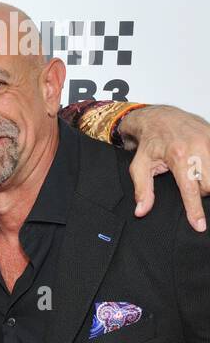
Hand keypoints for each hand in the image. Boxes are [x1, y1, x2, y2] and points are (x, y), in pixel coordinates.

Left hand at [121, 105, 209, 231]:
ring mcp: (209, 140)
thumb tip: (141, 211)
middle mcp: (198, 146)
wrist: (160, 117)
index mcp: (179, 155)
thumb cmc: (150, 142)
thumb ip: (142, 190)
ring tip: (195, 176)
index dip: (195, 210)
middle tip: (190, 186)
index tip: (199, 226)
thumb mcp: (140, 167)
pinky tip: (202, 168)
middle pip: (209, 184)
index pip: (191, 190)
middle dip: (201, 192)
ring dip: (208, 181)